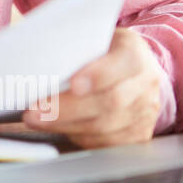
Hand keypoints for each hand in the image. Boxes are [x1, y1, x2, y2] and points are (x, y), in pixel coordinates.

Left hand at [21, 27, 165, 147]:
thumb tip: (41, 62)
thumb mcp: (94, 39)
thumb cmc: (104, 53)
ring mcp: (146, 111)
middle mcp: (146, 83)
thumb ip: (76, 49)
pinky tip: (60, 128)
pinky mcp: (139, 133)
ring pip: (106, 127)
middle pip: (111, 101)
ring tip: (38, 120)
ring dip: (66, 126)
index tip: (73, 84)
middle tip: (36, 110)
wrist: (134, 70)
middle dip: (68, 109)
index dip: (98, 76)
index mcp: (135, 53)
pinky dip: (79, 137)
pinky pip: (108, 143)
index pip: (121, 63)